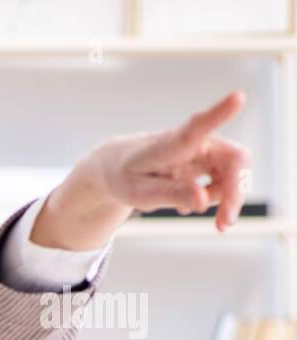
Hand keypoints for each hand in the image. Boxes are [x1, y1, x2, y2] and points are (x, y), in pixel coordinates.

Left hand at [34, 90, 251, 248]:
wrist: (119, 166)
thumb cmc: (126, 176)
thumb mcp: (139, 193)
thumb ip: (170, 194)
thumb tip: (202, 200)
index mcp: (169, 145)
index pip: (195, 128)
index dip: (218, 114)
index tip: (237, 97)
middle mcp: (195, 142)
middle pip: (234, 159)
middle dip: (235, 192)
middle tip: (225, 224)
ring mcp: (205, 150)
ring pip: (236, 172)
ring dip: (231, 200)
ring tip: (217, 223)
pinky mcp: (210, 161)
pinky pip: (228, 180)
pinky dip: (221, 199)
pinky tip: (193, 205)